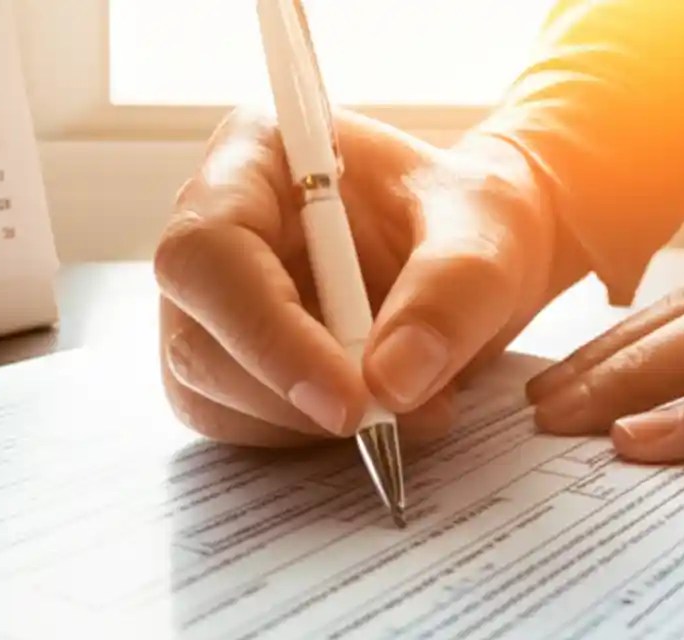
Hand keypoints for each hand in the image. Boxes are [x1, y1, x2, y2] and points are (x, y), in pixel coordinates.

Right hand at [154, 108, 566, 447]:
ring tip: (402, 407)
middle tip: (384, 420)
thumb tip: (391, 378)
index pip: (208, 250)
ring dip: (301, 422)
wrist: (476, 261)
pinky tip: (366, 408)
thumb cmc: (468, 221)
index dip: (265, 330)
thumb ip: (451, 291)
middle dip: (287, 393)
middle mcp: (210, 229)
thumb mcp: (490, 234)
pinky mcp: (224, 362)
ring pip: (205, 390)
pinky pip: (233, 422)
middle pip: (193, 334)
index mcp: (254, 158)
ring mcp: (209, 303)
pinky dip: (302, 436)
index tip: (349, 395)